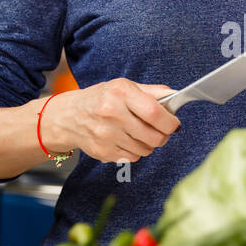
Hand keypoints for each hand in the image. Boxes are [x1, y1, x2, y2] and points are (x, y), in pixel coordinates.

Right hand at [40, 80, 180, 163]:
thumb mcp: (124, 87)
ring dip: (149, 144)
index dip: (170, 122)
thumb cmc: (101, 99)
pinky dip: (135, 152)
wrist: (69, 117)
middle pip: (154, 137)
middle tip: (161, 131)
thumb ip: (152, 92)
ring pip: (145, 150)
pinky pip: (132, 158)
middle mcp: (112, 113)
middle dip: (163, 136)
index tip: (174, 124)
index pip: (155, 112)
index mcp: (120, 93)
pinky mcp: (103, 152)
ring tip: (139, 134)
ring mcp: (106, 135)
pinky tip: (126, 141)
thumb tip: (176, 96)